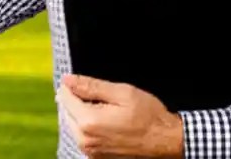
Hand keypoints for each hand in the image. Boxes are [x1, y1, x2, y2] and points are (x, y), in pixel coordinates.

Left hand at [56, 74, 183, 157]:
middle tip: (102, 98)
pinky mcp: (96, 157)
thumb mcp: (122, 93)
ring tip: (107, 111)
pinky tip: (108, 123)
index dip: (74, 86)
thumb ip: (90, 86)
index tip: (88, 84)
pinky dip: (89, 127)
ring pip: (73, 124)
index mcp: (88, 122)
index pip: (64, 97)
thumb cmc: (148, 116)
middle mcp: (85, 140)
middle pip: (66, 111)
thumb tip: (67, 80)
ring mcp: (90, 151)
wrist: (166, 141)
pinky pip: (82, 136)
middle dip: (78, 100)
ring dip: (83, 114)